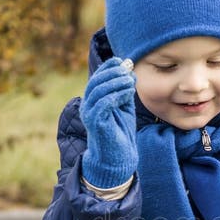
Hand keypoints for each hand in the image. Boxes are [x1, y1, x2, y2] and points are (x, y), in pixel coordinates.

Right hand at [80, 57, 137, 187]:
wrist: (117, 157)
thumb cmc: (121, 132)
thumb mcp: (125, 107)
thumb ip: (125, 91)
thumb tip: (130, 72)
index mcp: (94, 99)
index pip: (98, 77)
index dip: (108, 67)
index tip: (122, 62)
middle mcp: (88, 105)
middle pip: (96, 81)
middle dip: (112, 73)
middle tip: (127, 71)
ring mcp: (90, 114)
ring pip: (98, 90)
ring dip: (115, 83)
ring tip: (130, 81)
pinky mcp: (95, 123)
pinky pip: (102, 104)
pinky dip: (115, 95)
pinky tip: (127, 93)